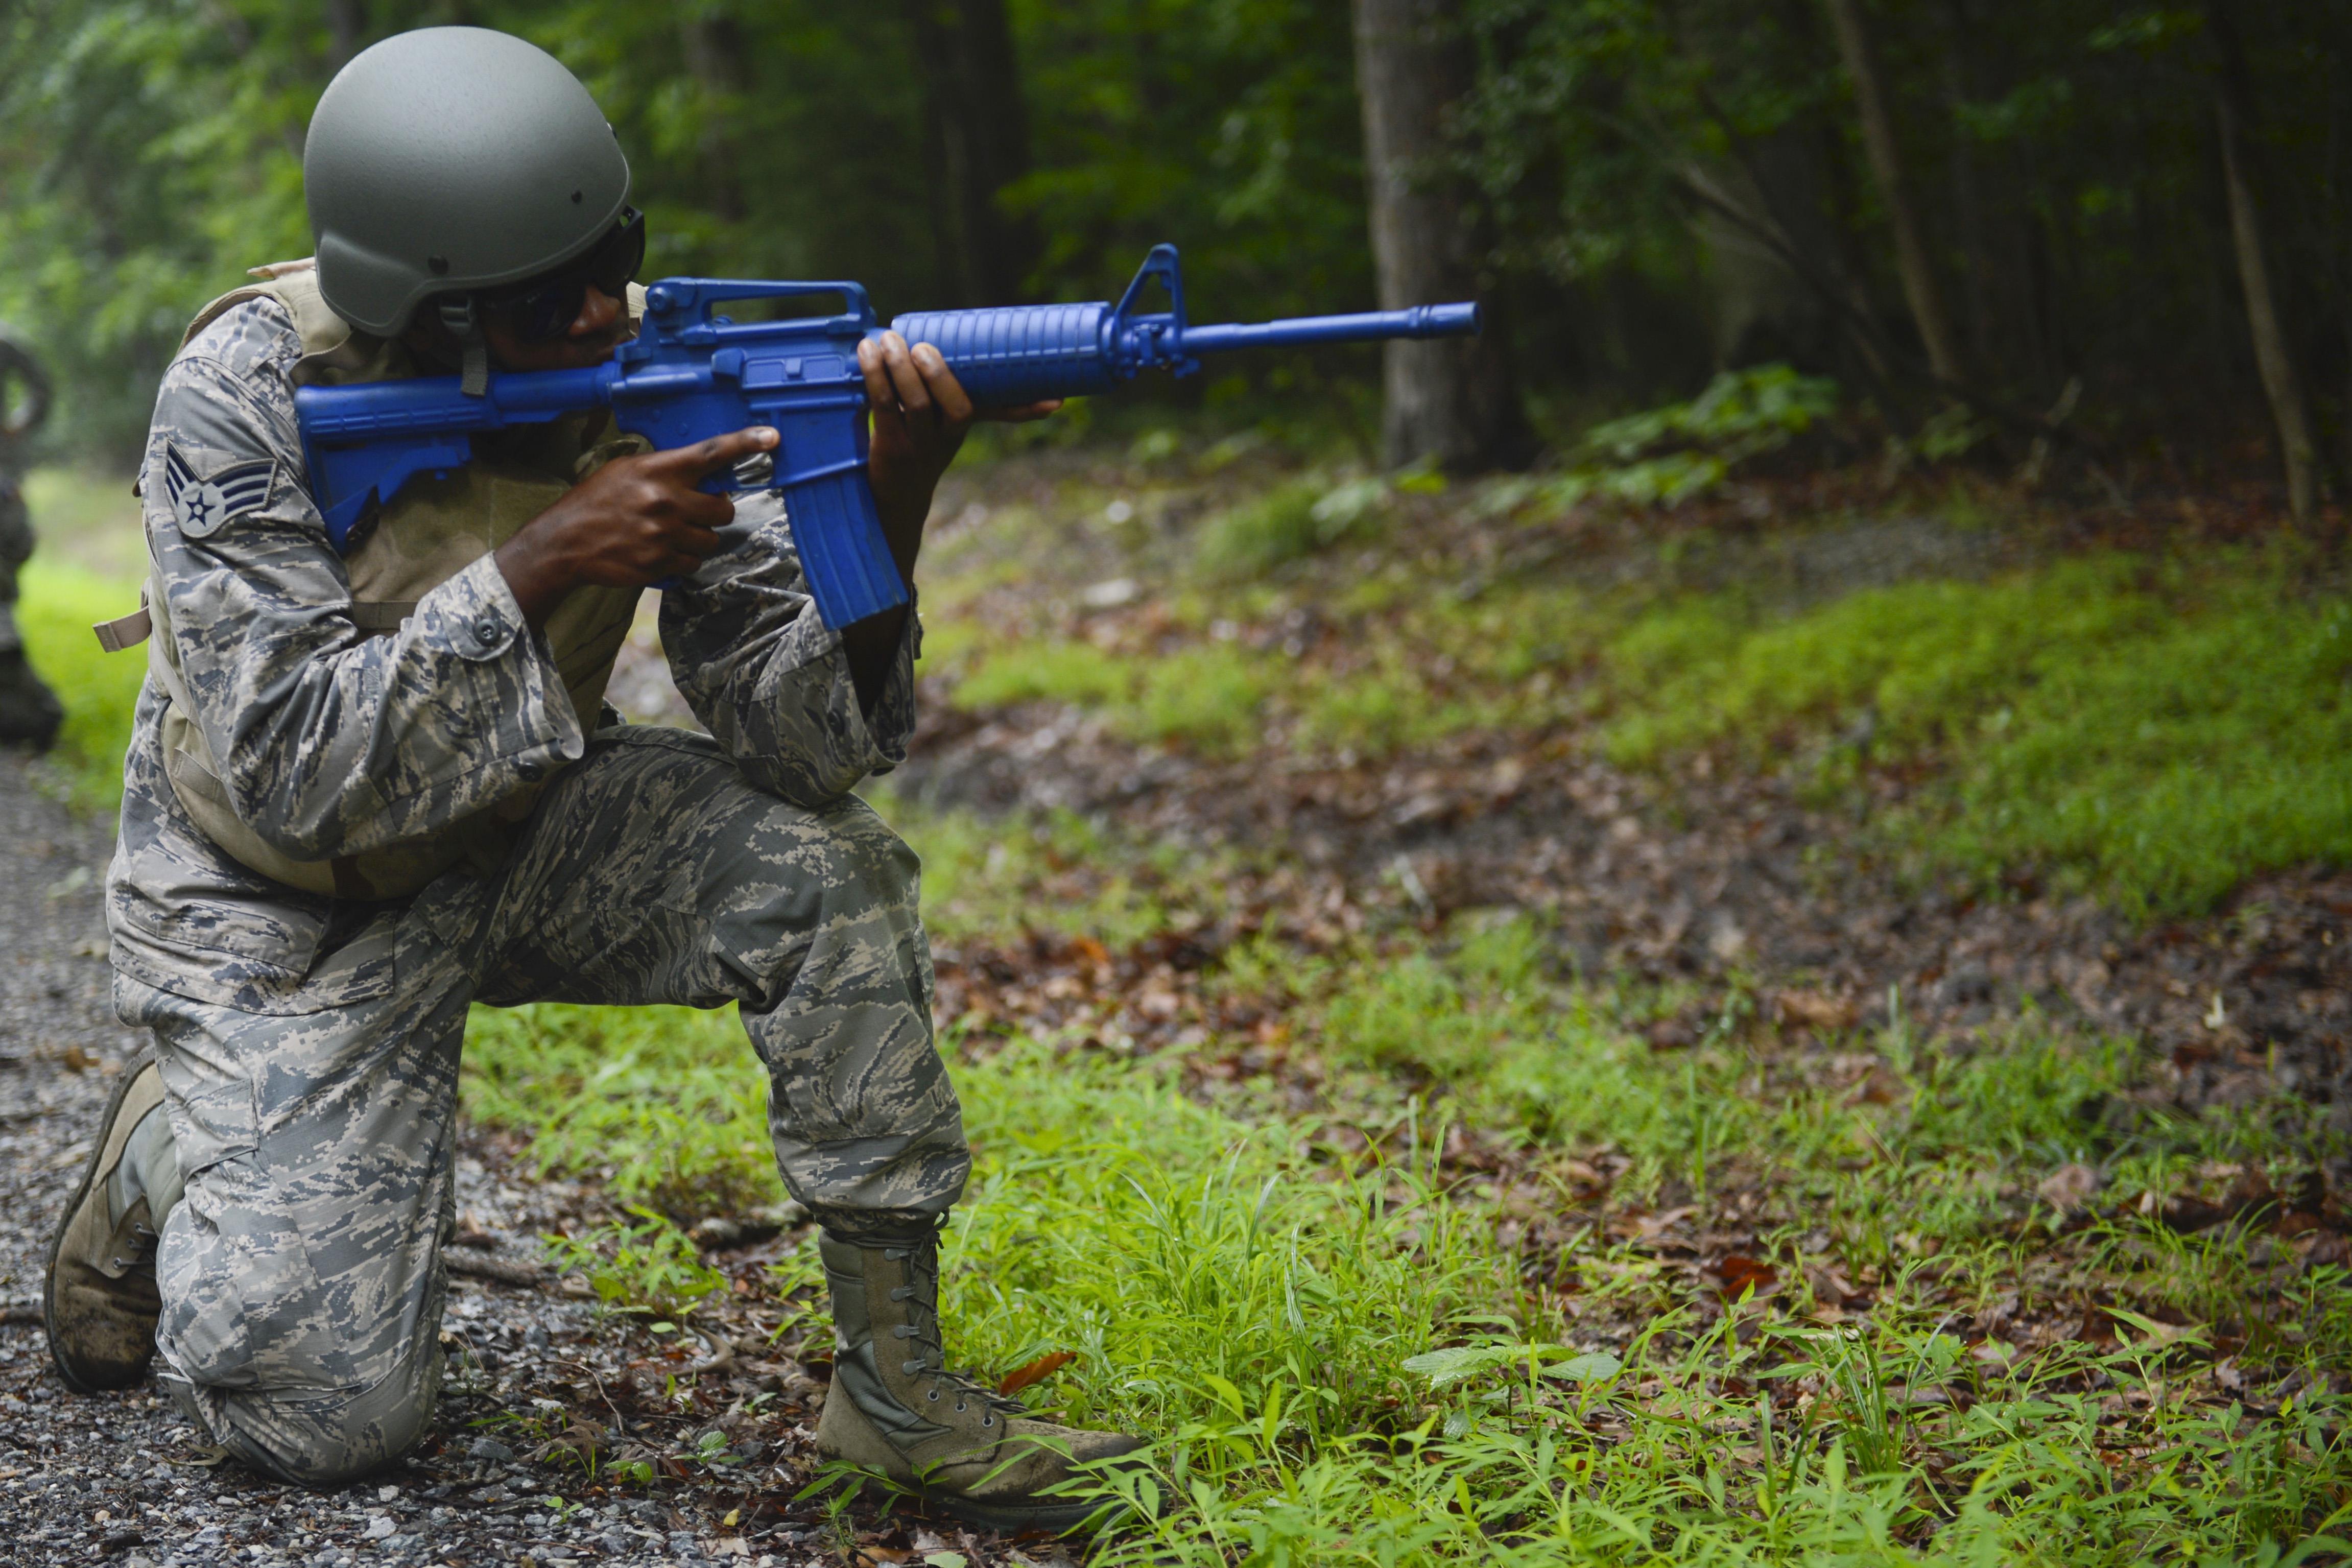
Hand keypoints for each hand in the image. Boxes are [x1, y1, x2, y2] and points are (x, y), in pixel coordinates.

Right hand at [494, 426, 777, 627]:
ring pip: (710, 541)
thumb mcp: (626, 471)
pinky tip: (659, 551)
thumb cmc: (597, 501)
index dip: (744, 444)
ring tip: (669, 533)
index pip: (710, 453)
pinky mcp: (659, 563)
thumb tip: (706, 473)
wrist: (565, 541)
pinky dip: (681, 560)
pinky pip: (692, 564)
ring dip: (697, 539)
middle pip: (723, 508)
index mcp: (657, 470)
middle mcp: (665, 500)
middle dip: (715, 512)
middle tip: (695, 511)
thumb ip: (665, 470)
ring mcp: (663, 534)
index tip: (772, 437)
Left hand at [857, 331, 1057, 577]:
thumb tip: (929, 338)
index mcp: (962, 428)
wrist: (892, 501)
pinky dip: (874, 375)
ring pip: (918, 403)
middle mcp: (947, 439)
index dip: (1026, 408)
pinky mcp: (891, 446)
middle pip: (957, 407)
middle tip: (921, 346)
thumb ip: (936, 395)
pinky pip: (883, 405)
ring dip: (901, 366)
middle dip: (940, 372)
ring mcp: (920, 445)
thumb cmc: (913, 449)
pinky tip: (867, 353)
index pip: (1001, 415)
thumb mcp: (935, 428)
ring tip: (888, 339)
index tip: (1054, 401)